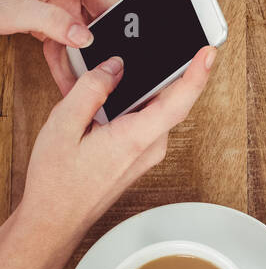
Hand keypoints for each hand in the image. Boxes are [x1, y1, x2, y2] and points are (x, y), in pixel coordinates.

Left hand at [0, 0, 167, 80]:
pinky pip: (65, 40)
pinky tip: (72, 82)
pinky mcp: (46, 16)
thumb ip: (48, 21)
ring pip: (86, 28)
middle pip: (102, 4)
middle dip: (113, 33)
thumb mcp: (8, 6)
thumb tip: (83, 38)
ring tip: (94, 79)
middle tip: (125, 55)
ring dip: (87, 54)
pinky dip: (67, 61)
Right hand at [15, 46, 215, 268]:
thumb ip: (91, 89)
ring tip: (95, 73)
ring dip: (128, 88)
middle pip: (162, 97)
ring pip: (148, 106)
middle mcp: (149, 146)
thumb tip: (114, 66)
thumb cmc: (57, 182)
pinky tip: (96, 97)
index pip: (178, 101)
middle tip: (125, 48)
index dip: (196, 74)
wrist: (54, 219)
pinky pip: (138, 119)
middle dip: (147, 69)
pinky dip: (121, 104)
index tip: (208, 53)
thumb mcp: (63, 125)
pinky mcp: (138, 153)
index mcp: (135, 138)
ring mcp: (146, 152)